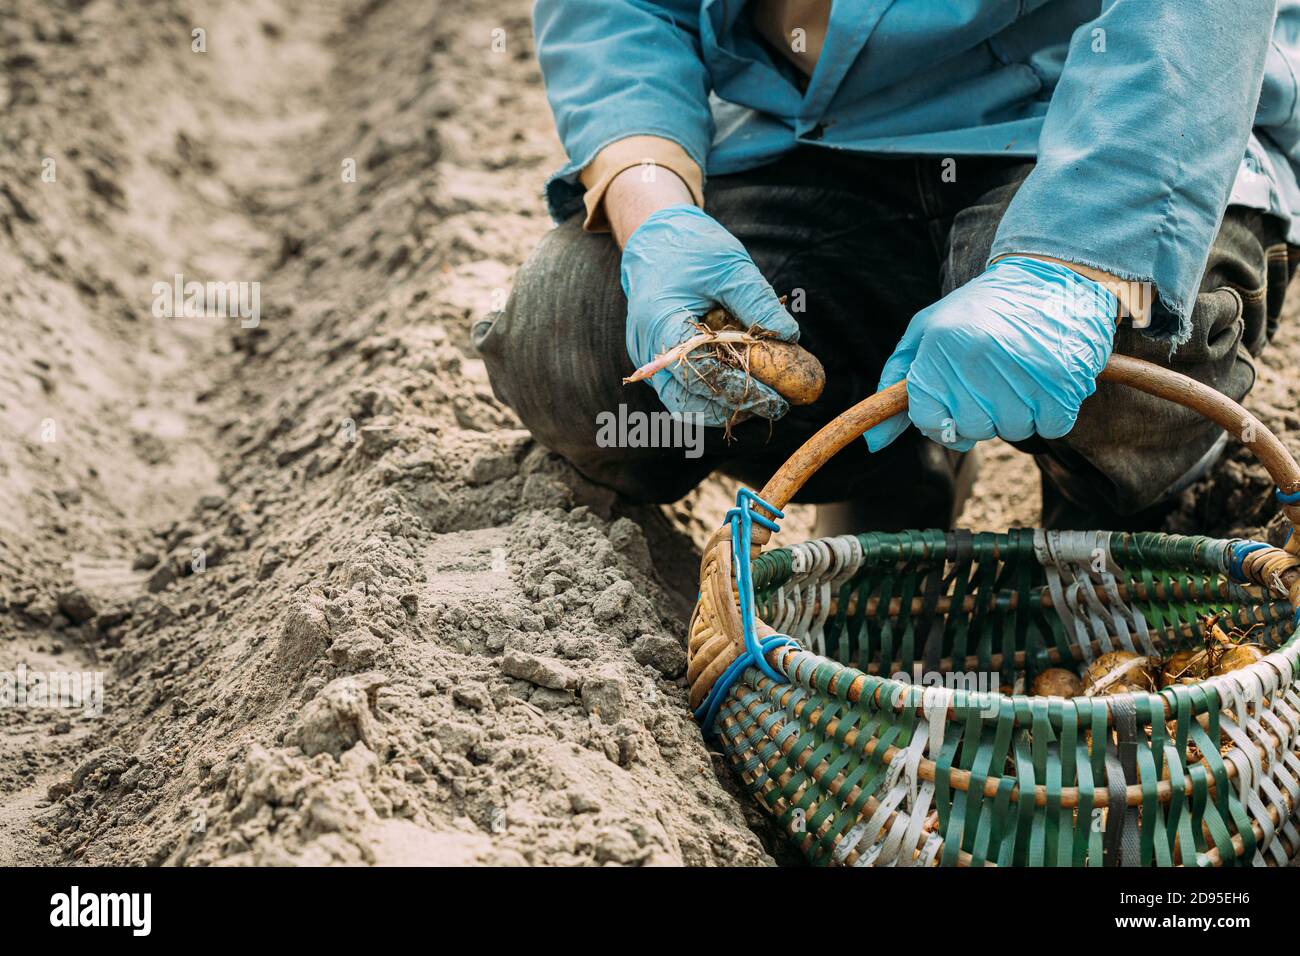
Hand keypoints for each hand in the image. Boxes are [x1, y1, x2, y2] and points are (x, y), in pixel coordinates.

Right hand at [620, 204, 798, 426]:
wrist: (654, 239)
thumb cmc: (691, 248)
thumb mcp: (729, 266)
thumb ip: (757, 302)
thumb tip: (791, 336)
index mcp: (659, 323)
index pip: (699, 373)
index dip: (739, 391)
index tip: (777, 400)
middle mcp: (647, 349)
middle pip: (687, 401)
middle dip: (733, 409)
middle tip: (776, 405)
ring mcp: (649, 360)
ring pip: (684, 403)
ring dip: (723, 407)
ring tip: (764, 399)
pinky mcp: (658, 362)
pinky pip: (684, 390)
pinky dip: (713, 395)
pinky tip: (745, 387)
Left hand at [865, 256, 1117, 452]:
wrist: (1051, 273)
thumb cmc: (980, 309)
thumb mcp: (927, 330)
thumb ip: (897, 381)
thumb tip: (874, 443)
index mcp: (939, 347)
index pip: (927, 419)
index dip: (941, 418)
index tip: (954, 400)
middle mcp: (977, 358)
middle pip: (972, 429)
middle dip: (983, 413)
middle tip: (994, 378)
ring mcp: (1022, 370)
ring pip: (1013, 431)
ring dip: (1019, 412)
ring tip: (1022, 372)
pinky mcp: (1064, 380)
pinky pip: (1051, 427)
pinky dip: (1052, 412)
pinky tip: (1047, 379)